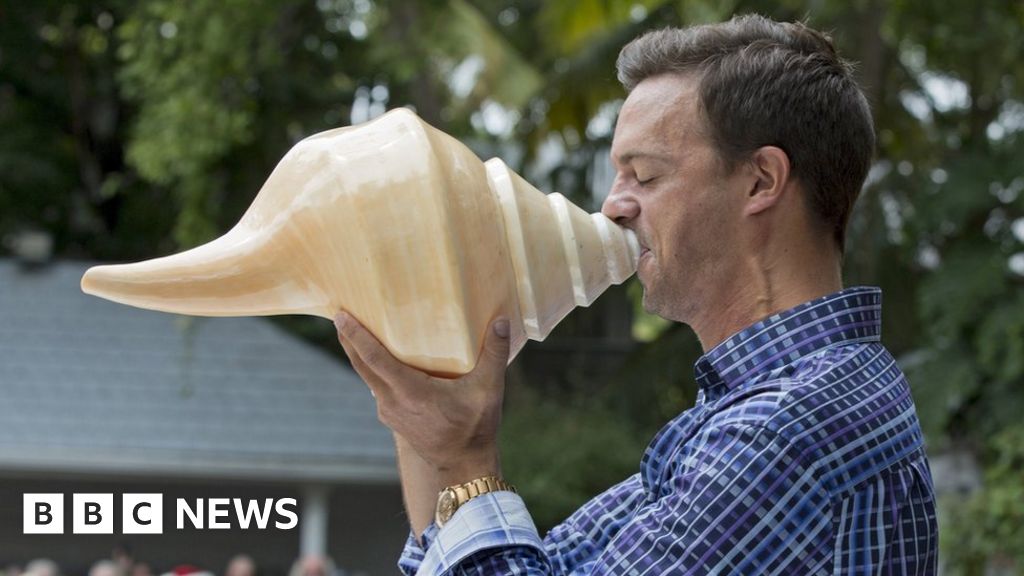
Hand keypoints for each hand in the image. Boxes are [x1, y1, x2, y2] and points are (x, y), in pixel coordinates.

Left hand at [334, 311, 511, 485]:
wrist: (464, 466)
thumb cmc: (475, 428)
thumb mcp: (489, 389)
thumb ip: (495, 353)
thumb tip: (503, 321)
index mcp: (410, 391)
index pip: (374, 359)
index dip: (356, 336)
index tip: (341, 315)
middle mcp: (392, 401)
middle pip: (361, 365)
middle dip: (348, 339)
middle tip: (339, 314)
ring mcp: (389, 412)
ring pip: (367, 378)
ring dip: (358, 355)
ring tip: (355, 332)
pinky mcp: (393, 418)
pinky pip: (376, 388)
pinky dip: (372, 370)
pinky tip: (379, 361)